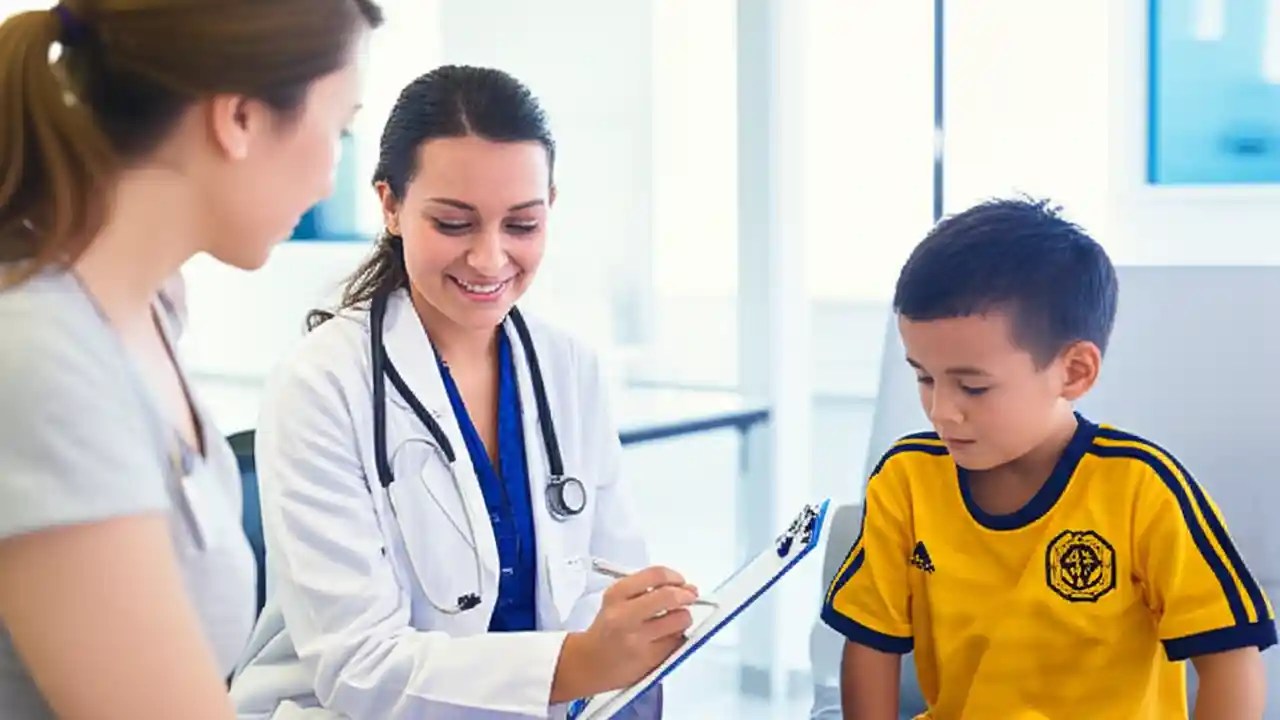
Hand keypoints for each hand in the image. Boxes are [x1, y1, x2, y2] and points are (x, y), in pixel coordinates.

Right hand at [551, 566, 696, 701]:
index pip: (655, 575)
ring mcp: (637, 639)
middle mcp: (625, 615)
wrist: (589, 662)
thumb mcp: (617, 600)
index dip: (675, 577)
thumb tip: (686, 587)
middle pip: (669, 597)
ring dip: (683, 618)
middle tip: (690, 597)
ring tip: (675, 621)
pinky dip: (677, 637)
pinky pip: (677, 642)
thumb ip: (646, 589)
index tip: (681, 582)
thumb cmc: (608, 628)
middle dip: (687, 595)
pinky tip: (666, 638)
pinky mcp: (648, 659)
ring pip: (679, 620)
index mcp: (616, 595)